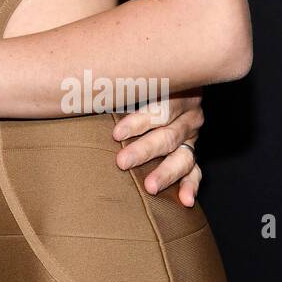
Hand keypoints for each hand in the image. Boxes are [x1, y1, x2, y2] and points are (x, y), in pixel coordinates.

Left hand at [111, 87, 203, 205]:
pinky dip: (191, 186)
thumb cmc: (140, 84)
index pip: (159, 109)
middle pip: (168, 136)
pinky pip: (195, 172)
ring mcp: (192, 137)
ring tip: (150, 187)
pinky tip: (185, 200)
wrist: (174, 86)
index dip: (138, 122)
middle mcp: (188, 116)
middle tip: (122, 162)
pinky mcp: (193, 154)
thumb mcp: (136, 81)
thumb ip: (120, 86)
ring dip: (166, 173)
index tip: (116, 134)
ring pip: (183, 157)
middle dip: (144, 150)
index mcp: (176, 93)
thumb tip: (86, 91)